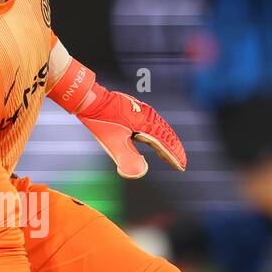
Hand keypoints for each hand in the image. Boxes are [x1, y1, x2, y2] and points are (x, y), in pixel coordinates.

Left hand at [47, 58, 186, 178]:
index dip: (173, 157)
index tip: (181, 167)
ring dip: (167, 141)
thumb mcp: (112, 143)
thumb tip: (141, 172)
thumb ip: (127, 158)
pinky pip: (153, 122)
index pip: (165, 144)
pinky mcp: (136, 108)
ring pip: (161, 128)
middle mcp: (148, 116)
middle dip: (174, 149)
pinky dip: (158, 133)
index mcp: (146, 125)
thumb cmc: (101, 121)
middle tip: (181, 163)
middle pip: (166, 135)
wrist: (91, 100)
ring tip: (171, 152)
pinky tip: (152, 137)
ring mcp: (143, 110)